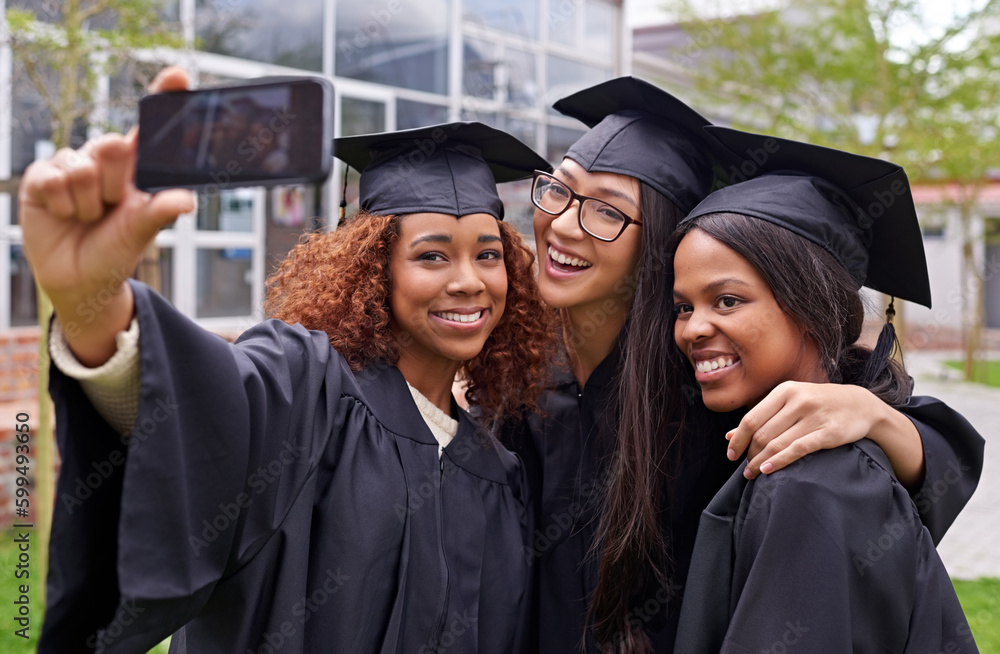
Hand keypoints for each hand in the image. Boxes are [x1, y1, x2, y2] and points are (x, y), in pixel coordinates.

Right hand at [19, 67, 194, 365]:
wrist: (80, 280)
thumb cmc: (115, 252)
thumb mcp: (140, 233)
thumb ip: (158, 211)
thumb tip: (185, 201)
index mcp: (136, 168)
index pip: (148, 127)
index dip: (162, 98)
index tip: (178, 75)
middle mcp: (104, 160)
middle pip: (111, 146)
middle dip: (114, 184)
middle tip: (111, 208)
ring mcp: (72, 166)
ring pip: (82, 168)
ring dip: (87, 203)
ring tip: (88, 217)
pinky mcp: (42, 178)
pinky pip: (54, 179)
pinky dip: (62, 205)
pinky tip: (63, 214)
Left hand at [726, 380, 922, 486]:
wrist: (861, 405)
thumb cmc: (818, 404)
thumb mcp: (790, 402)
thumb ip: (762, 417)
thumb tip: (728, 436)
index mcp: (784, 391)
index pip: (751, 419)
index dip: (737, 439)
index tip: (730, 455)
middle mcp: (797, 400)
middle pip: (762, 433)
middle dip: (749, 454)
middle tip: (745, 470)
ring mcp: (813, 416)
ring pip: (777, 443)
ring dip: (760, 462)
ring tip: (753, 474)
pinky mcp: (828, 432)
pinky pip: (797, 449)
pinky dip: (780, 461)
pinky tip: (768, 470)